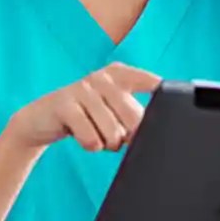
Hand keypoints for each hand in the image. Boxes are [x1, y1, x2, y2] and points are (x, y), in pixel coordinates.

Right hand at [3, 62, 160, 152]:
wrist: (40, 120)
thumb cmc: (85, 118)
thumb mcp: (112, 113)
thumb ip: (134, 118)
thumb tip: (159, 131)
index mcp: (119, 74)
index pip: (153, 84)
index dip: (167, 99)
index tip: (179, 110)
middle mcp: (102, 77)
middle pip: (135, 118)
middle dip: (128, 137)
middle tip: (115, 136)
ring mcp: (82, 88)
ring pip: (113, 133)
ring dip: (106, 144)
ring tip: (96, 135)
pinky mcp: (64, 104)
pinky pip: (91, 139)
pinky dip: (90, 146)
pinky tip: (82, 136)